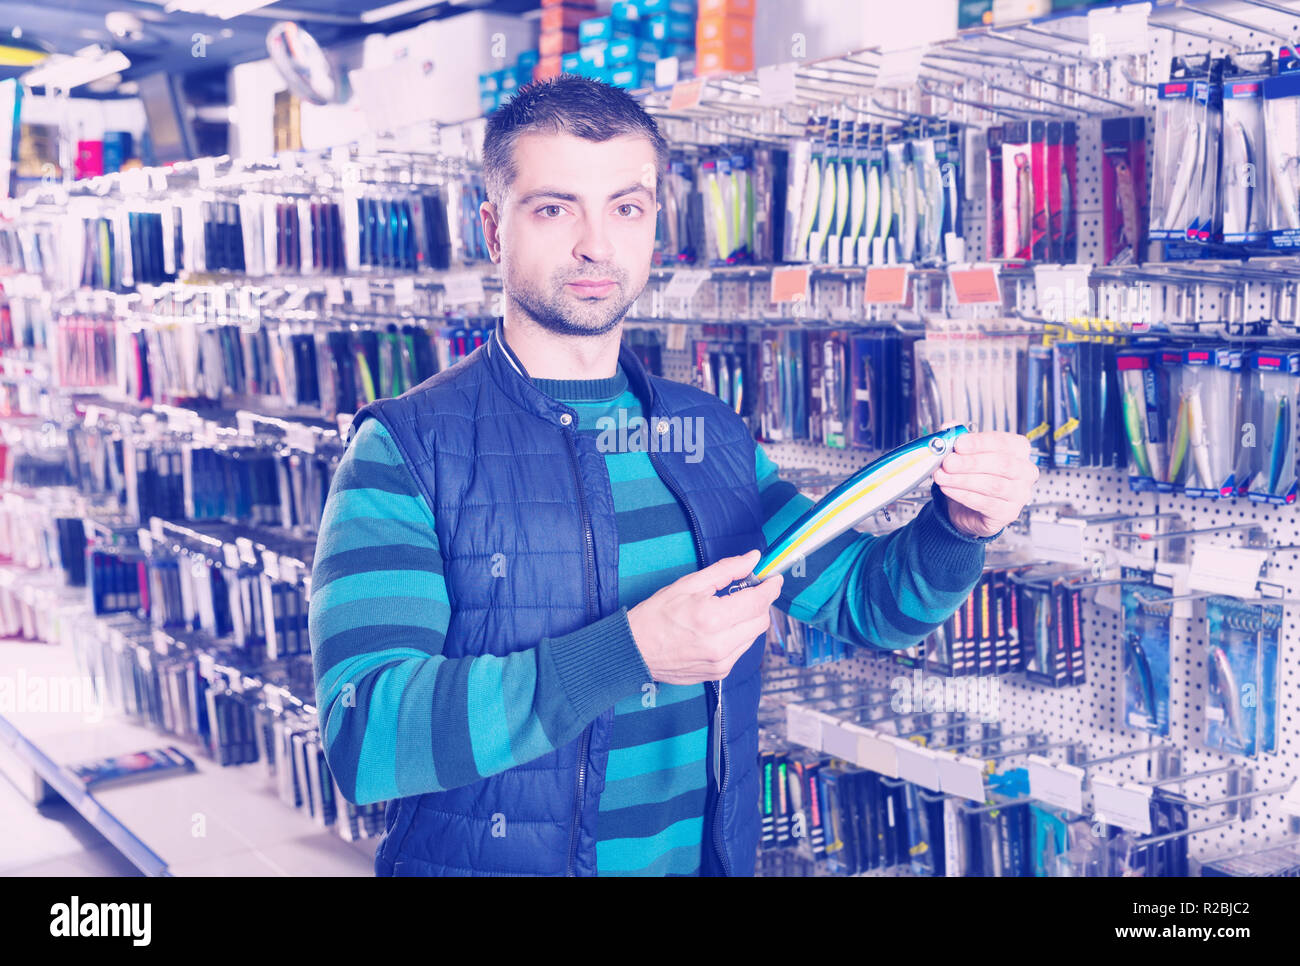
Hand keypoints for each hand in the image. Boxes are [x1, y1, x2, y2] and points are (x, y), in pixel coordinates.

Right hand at [627, 549, 782, 684]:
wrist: (635, 651)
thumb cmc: (655, 616)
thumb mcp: (687, 584)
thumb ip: (725, 570)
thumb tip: (752, 559)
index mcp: (712, 618)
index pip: (757, 602)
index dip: (770, 588)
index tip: (774, 579)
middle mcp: (720, 645)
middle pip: (760, 620)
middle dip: (759, 603)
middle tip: (748, 591)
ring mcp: (721, 663)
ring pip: (753, 636)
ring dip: (748, 620)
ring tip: (728, 610)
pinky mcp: (719, 673)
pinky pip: (741, 650)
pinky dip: (738, 635)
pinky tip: (719, 628)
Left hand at [931, 430, 1039, 538]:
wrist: (969, 508)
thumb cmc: (974, 477)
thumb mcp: (966, 454)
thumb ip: (959, 438)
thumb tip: (949, 427)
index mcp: (1019, 450)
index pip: (1004, 442)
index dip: (980, 442)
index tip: (958, 443)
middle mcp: (1025, 472)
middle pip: (1002, 464)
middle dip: (971, 462)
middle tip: (948, 462)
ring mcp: (1020, 494)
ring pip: (993, 485)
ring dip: (963, 480)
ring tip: (942, 476)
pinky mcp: (1008, 513)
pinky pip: (985, 503)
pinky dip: (963, 495)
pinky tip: (948, 489)